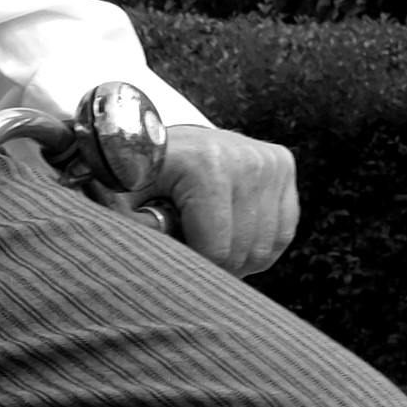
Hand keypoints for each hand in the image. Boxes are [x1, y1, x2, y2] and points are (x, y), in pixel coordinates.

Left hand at [145, 113, 298, 284]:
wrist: (165, 138)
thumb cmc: (140, 175)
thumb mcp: (124, 200)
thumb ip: (133, 230)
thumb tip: (151, 259)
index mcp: (206, 166)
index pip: (216, 251)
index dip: (194, 267)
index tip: (175, 255)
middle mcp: (246, 159)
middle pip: (243, 253)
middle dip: (214, 265)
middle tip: (189, 247)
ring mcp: (269, 162)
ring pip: (264, 250)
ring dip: (237, 259)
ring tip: (207, 239)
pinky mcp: (282, 165)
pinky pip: (282, 234)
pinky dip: (257, 246)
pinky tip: (232, 232)